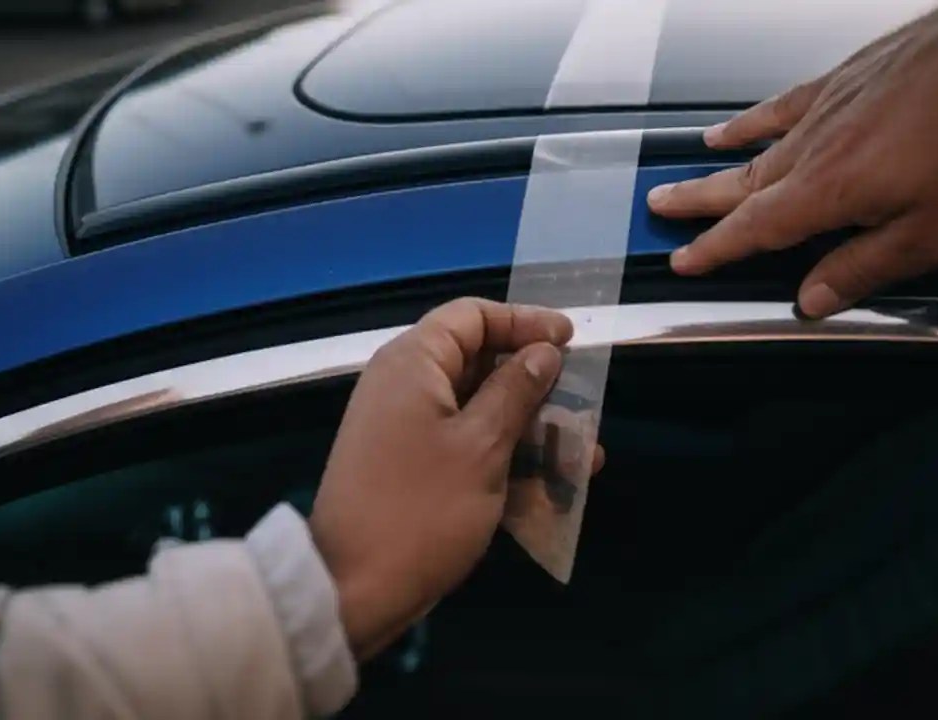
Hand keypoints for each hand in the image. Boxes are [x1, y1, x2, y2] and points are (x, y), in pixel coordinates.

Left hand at [309, 298, 599, 658]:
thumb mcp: (481, 446)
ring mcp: (407, 430)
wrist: (353, 590)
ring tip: (585, 457)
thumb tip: (544, 351)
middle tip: (585, 407)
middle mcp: (405, 386)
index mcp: (413, 363)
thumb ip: (516, 391)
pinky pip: (467, 448)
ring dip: (531, 430)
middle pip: (480, 363)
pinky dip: (506, 461)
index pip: (472, 316)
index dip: (524, 322)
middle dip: (536, 385)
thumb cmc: (421, 508)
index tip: (572, 341)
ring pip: (480, 411)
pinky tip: (552, 488)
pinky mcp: (412, 469)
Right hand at [647, 0, 937, 317]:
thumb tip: (812, 299)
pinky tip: (732, 125)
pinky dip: (750, 120)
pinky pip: (781, 105)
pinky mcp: (845, 79)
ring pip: (753, 147)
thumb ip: (866, 267)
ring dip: (713, 168)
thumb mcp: (937, 232)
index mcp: (829, 192)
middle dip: (696, 204)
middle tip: (658, 210)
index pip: (753, 229)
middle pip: (739, 184)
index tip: (681, 260)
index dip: (713, 249)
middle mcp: (814, 147)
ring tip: (679, 177)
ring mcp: (826, 108)